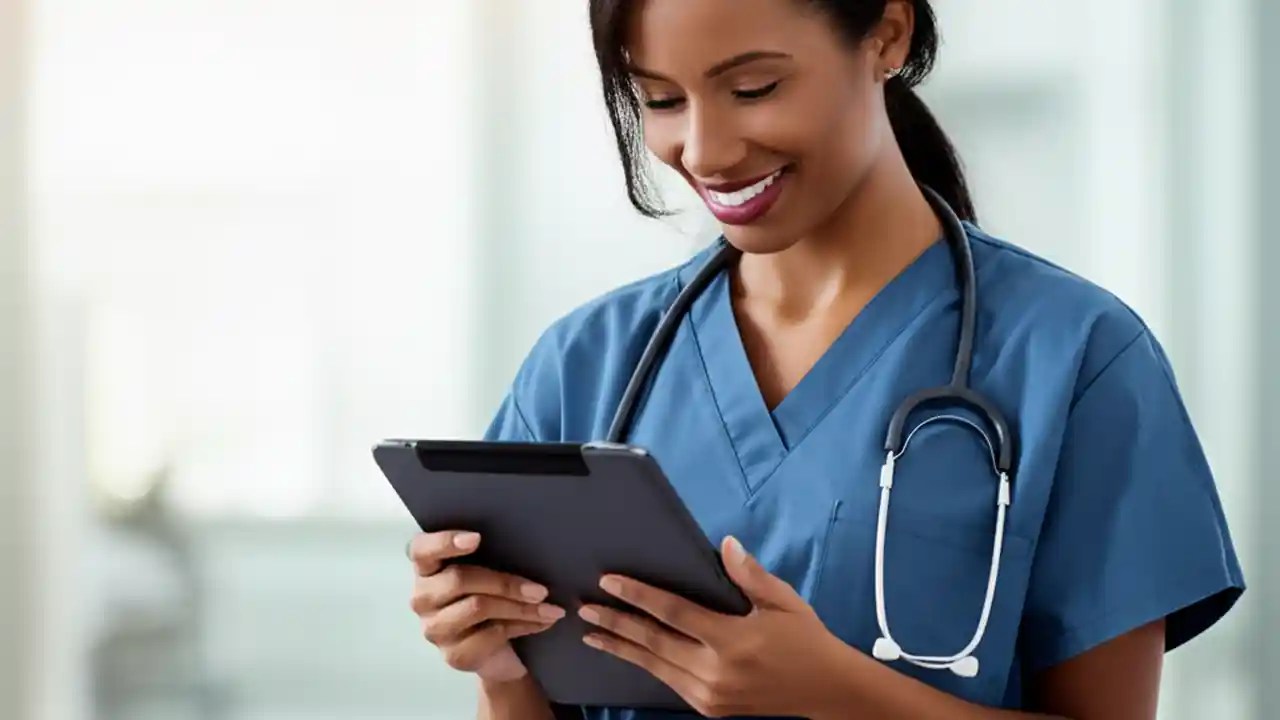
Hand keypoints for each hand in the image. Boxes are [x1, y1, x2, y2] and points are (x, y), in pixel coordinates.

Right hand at [408, 531, 565, 682]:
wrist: (496, 655)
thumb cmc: (492, 599)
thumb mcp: (489, 574)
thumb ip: (491, 556)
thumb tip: (529, 541)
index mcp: (428, 569)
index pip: (421, 550)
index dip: (444, 542)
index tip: (477, 538)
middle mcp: (423, 598)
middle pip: (459, 580)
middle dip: (504, 582)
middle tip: (541, 589)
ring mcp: (436, 628)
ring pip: (478, 607)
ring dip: (521, 607)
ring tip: (551, 609)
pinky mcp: (455, 654)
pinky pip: (490, 635)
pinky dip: (523, 626)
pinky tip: (542, 623)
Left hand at [578, 536, 852, 717]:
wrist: (824, 690)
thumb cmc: (805, 639)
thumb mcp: (784, 602)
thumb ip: (751, 575)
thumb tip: (726, 544)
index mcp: (733, 640)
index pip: (673, 613)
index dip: (638, 596)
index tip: (609, 582)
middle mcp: (716, 671)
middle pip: (654, 642)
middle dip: (615, 624)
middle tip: (585, 608)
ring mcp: (710, 694)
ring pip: (654, 666)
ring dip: (621, 648)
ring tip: (592, 633)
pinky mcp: (709, 708)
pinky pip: (668, 682)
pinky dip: (644, 665)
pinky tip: (627, 653)